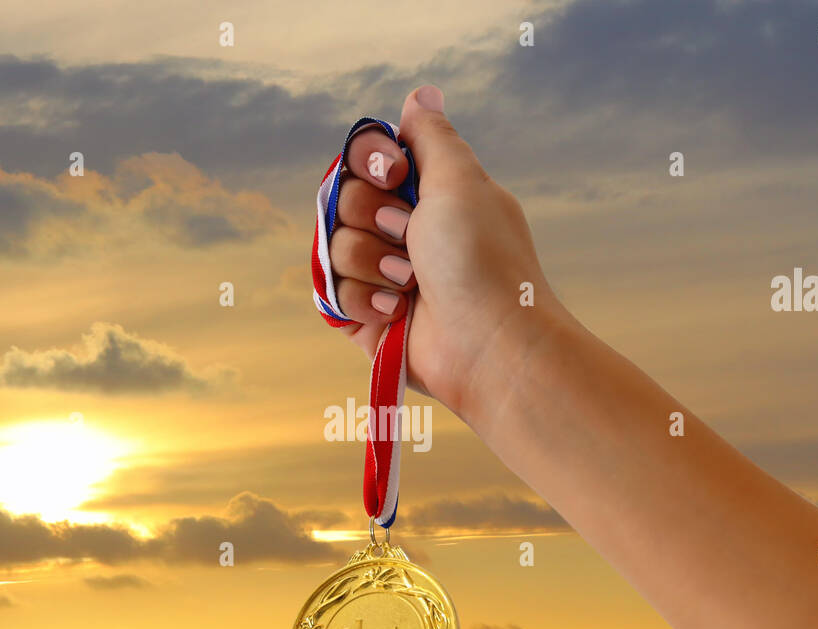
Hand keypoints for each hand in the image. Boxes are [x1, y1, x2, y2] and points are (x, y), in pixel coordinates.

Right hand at [324, 85, 565, 419]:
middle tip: (410, 237)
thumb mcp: (461, 180)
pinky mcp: (364, 317)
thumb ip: (432, 136)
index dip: (372, 160)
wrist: (486, 344)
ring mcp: (381, 273)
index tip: (399, 174)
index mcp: (427, 192)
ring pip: (333, 245)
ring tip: (409, 283)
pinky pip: (331, 292)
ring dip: (370, 261)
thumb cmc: (482, 259)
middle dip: (373, 217)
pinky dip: (363, 300)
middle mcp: (402, 229)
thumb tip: (420, 95)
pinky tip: (397, 314)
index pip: (368, 156)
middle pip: (343, 197)